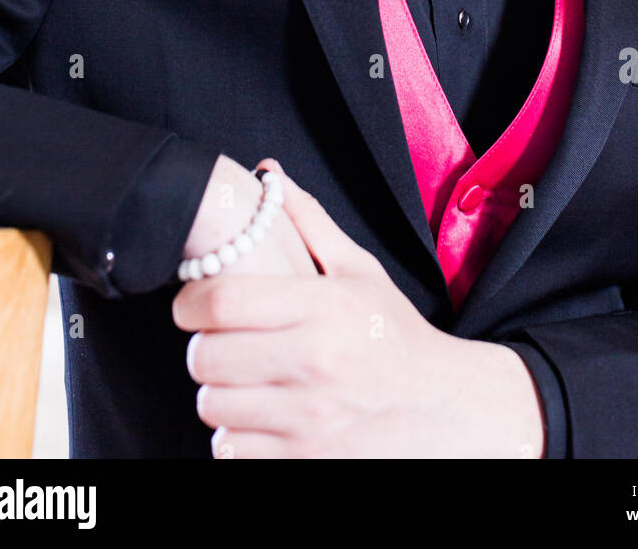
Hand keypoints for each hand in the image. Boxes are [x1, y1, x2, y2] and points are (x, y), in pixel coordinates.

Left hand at [172, 160, 543, 457]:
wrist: (445, 410)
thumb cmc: (395, 336)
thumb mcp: (360, 272)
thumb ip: (309, 224)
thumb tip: (268, 174)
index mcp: (324, 308)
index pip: (223, 301)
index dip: (191, 301)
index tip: (193, 304)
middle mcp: (314, 364)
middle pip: (206, 358)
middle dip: (204, 349)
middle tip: (222, 343)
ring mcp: (309, 421)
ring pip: (213, 407)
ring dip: (220, 394)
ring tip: (245, 381)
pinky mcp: (306, 463)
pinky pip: (229, 451)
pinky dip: (235, 437)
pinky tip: (260, 418)